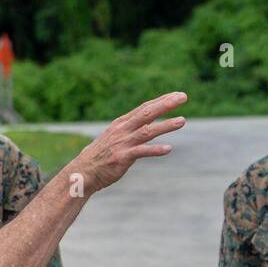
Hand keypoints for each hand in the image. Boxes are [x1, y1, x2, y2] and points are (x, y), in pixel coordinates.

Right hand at [69, 92, 186, 194]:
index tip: (178, 95)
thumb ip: (132, 130)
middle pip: (147, 113)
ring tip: (182, 121)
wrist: (83, 171)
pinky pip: (141, 152)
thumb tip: (148, 124)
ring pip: (147, 131)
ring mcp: (123, 143)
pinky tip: (168, 149)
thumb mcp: (116, 137)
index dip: (162, 100)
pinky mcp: (122, 157)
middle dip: (165, 104)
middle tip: (183, 97)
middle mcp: (123, 130)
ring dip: (165, 125)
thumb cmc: (102, 154)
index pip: (145, 108)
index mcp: (122, 123)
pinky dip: (154, 150)